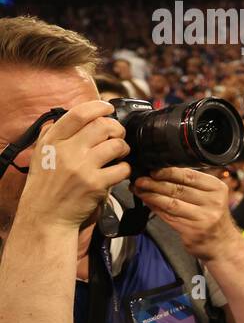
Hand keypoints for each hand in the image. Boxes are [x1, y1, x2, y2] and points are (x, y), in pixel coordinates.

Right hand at [15, 100, 129, 230]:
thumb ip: (51, 134)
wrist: (46, 215)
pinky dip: (125, 168)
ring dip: (124, 147)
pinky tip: (119, 171)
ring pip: (116, 145)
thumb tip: (66, 117)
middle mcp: (67, 151)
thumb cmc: (45, 186)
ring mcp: (82, 167)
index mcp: (53, 141)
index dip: (99, 107)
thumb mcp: (40, 155)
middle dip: (117, 128)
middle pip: (103, 126)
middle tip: (117, 136)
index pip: (79, 114)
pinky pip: (122, 168)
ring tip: (120, 154)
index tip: (108, 108)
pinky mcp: (96, 184)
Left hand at [133, 167, 239, 261]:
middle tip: (140, 180)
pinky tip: (147, 202)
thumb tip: (161, 173)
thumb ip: (191, 185)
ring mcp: (205, 217)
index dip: (169, 172)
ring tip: (139, 190)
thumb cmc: (211, 216)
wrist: (222, 243)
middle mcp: (213, 202)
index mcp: (217, 188)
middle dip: (156, 183)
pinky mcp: (194, 230)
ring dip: (152, 195)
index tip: (152, 170)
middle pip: (179, 189)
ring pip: (172, 203)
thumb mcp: (209, 196)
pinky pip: (169, 216)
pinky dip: (156, 208)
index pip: (190, 176)